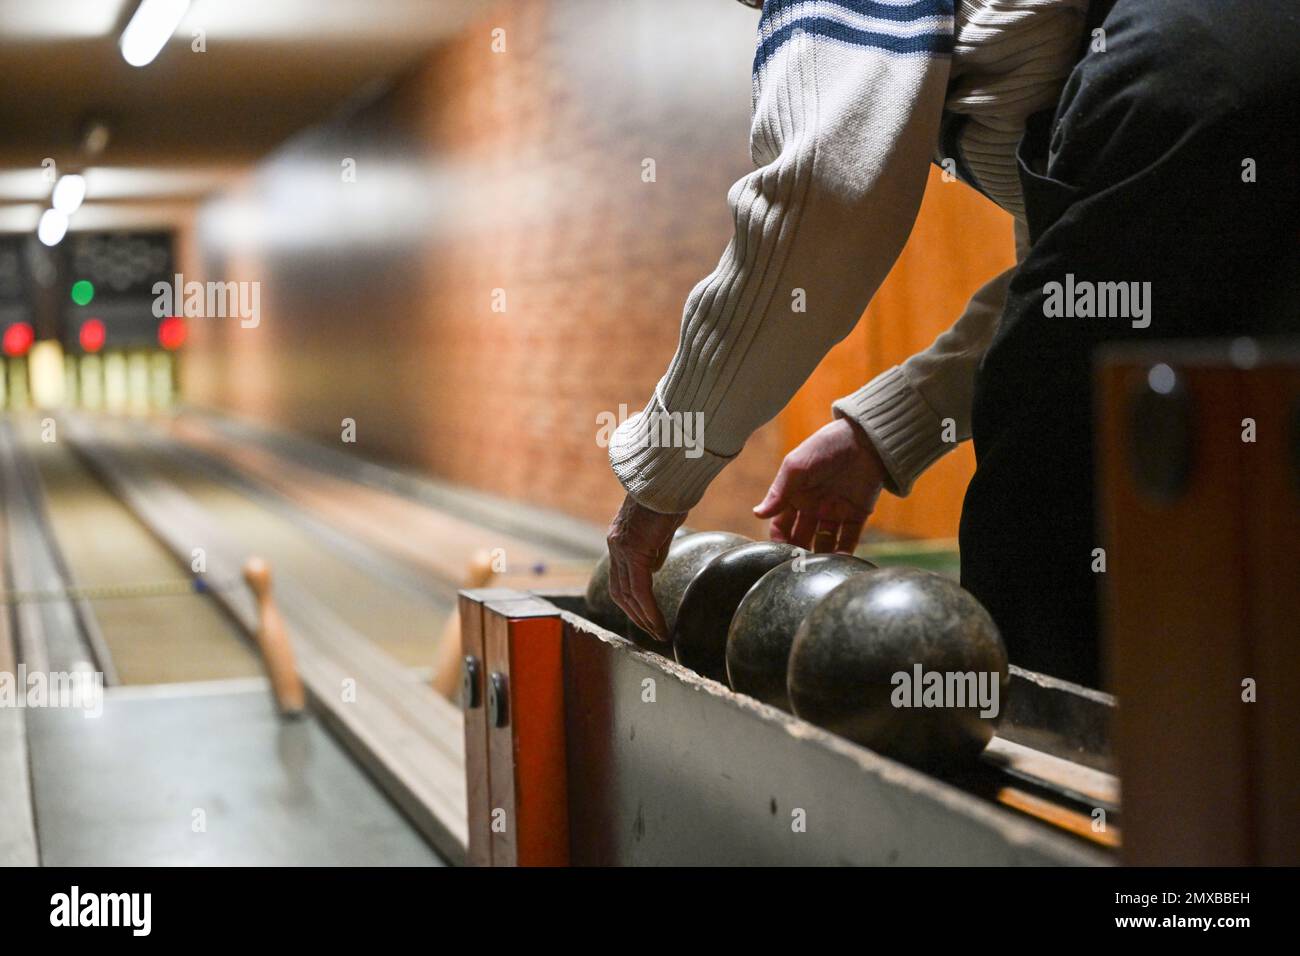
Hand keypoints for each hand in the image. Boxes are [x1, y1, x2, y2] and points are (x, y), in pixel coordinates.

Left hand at [606, 494, 687, 641]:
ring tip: (658, 633)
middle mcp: (615, 545)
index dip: (631, 600)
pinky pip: (640, 590)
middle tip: (651, 631)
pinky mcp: (634, 551)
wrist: (667, 475)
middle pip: (620, 591)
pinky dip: (649, 609)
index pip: (621, 577)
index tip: (645, 615)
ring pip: (628, 594)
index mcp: (620, 538)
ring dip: (643, 617)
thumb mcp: (661, 526)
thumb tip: (654, 568)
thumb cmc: (670, 494)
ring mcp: (622, 548)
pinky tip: (659, 623)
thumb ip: (655, 548)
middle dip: (635, 614)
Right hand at [754, 418, 885, 553]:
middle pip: (801, 538)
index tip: (779, 556)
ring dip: (820, 556)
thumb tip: (758, 514)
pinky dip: (844, 553)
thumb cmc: (825, 447)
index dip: (779, 541)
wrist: (864, 439)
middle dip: (799, 553)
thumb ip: (779, 492)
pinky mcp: (857, 514)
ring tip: (817, 568)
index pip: (781, 526)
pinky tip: (837, 562)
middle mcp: (813, 506)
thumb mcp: (796, 467)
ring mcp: (835, 512)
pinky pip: (849, 540)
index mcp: (795, 496)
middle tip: (799, 566)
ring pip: (824, 543)